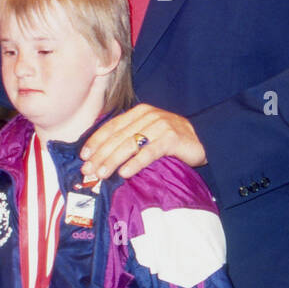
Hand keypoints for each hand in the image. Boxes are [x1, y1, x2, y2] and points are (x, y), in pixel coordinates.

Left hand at [80, 104, 205, 183]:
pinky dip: (135, 163)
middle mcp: (148, 116)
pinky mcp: (171, 138)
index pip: (112, 126)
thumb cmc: (172, 139)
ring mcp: (160, 126)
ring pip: (130, 145)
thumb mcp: (149, 132)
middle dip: (100, 155)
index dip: (96, 140)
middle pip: (118, 137)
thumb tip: (103, 157)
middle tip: (87, 171)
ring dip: (112, 161)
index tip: (83, 155)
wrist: (205, 137)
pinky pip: (149, 152)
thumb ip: (130, 138)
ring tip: (101, 174)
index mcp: (139, 112)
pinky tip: (124, 173)